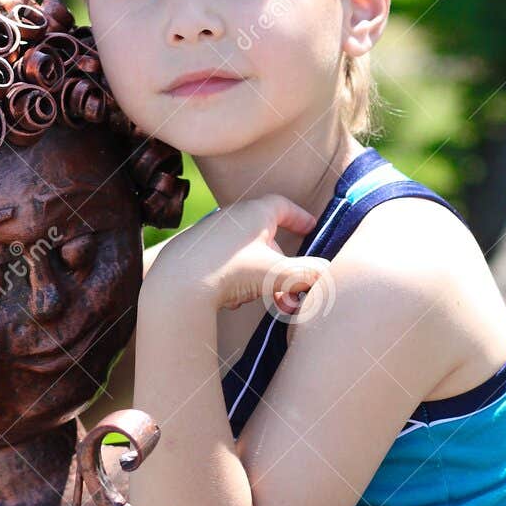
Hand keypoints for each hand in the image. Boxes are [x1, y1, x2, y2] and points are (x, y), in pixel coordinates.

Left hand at [143, 195, 327, 317]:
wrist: (177, 285)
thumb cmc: (231, 272)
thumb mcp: (277, 274)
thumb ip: (307, 274)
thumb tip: (329, 274)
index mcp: (255, 213)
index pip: (283, 206)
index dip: (299, 217)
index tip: (311, 228)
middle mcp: (230, 217)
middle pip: (265, 238)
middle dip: (280, 267)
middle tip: (287, 292)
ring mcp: (209, 233)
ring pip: (244, 255)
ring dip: (258, 277)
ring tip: (258, 299)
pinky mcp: (191, 252)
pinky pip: (222, 263)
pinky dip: (234, 279)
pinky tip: (230, 299)